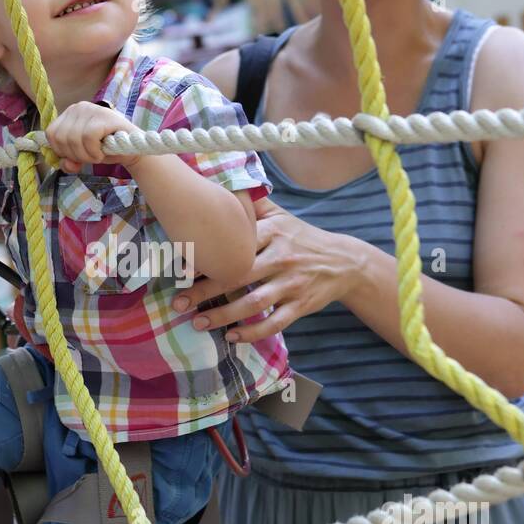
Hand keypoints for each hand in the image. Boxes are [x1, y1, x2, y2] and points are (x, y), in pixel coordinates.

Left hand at [46, 102, 142, 171]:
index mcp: (70, 114)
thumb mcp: (81, 157)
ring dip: (86, 156)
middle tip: (90, 157)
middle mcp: (78, 107)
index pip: (51, 134)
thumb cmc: (105, 151)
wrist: (133, 151)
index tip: (77, 156)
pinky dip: (94, 152)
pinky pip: (88, 138)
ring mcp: (91, 109)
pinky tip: (102, 153)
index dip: (61, 151)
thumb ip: (69, 161)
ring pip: (73, 139)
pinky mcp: (102, 116)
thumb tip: (66, 164)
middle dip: (74, 155)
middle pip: (60, 138)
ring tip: (97, 155)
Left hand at [170, 204, 363, 341]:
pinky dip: (253, 332)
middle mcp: (282, 258)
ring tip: (197, 323)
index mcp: (274, 232)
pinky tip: (232, 337)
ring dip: (224, 315)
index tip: (183, 267)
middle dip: (206, 291)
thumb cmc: (303, 238)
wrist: (344, 262)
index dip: (211, 256)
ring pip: (254, 303)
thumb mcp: (282, 217)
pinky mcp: (301, 305)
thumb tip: (220, 186)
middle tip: (179, 302)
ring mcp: (292, 284)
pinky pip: (275, 323)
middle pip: (239, 275)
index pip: (237, 243)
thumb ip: (253, 206)